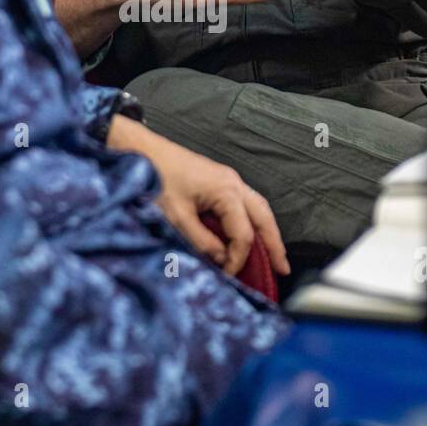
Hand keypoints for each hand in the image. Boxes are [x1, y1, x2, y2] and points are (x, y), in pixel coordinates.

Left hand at [107, 117, 288, 277]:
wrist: (143, 151)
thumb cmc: (157, 180)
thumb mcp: (177, 217)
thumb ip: (201, 241)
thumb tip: (222, 259)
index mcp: (226, 191)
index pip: (243, 234)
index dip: (238, 258)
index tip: (228, 275)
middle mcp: (234, 183)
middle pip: (264, 217)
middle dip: (275, 244)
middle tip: (283, 268)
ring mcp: (229, 179)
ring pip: (258, 208)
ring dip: (267, 231)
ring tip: (275, 255)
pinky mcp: (220, 180)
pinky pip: (246, 203)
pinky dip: (253, 221)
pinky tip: (252, 234)